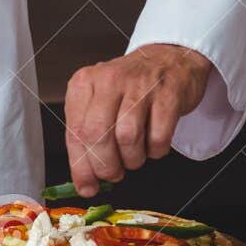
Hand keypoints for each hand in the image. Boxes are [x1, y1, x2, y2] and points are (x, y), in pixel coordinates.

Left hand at [63, 43, 210, 197]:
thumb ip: (88, 138)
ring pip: (128, 138)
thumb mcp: (99, 102)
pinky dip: (156, 151)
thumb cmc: (130, 87)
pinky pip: (158, 138)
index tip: (87, 186)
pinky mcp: (168, 95)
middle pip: (98, 135)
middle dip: (106, 166)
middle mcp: (109, 80)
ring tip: (134, 156)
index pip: (75, 132)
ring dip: (132, 160)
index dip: (81, 167)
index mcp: (84, 83)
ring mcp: (140, 86)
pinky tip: (153, 143)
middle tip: (113, 173)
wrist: (169, 59)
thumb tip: (85, 183)